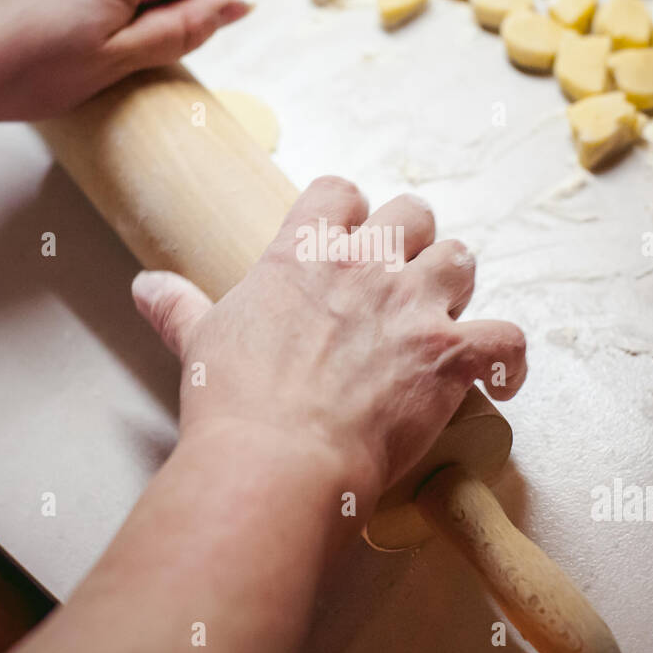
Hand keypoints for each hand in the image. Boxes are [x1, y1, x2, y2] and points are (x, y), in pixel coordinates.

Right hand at [131, 176, 527, 495]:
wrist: (275, 460)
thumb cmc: (234, 405)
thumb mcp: (200, 342)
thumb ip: (179, 306)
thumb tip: (145, 286)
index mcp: (304, 254)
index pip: (340, 192)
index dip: (349, 212)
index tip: (348, 237)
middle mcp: (366, 267)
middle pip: (413, 214)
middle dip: (412, 242)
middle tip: (400, 283)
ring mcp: (412, 308)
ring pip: (462, 258)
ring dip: (457, 286)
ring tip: (445, 319)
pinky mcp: (450, 356)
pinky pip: (507, 339)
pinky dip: (508, 359)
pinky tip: (497, 379)